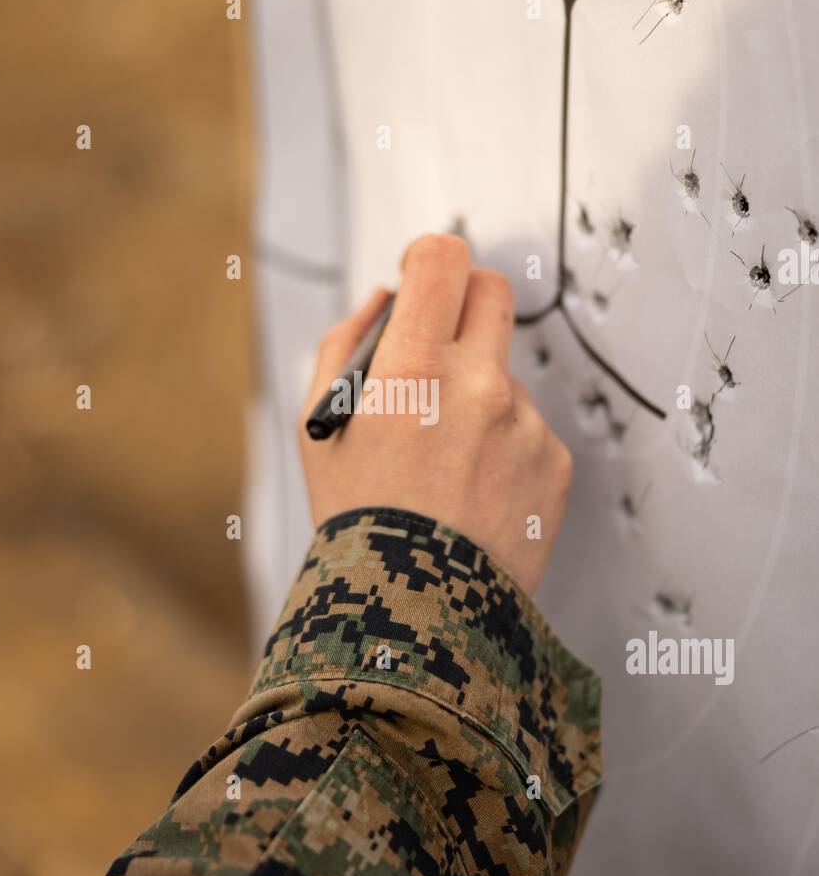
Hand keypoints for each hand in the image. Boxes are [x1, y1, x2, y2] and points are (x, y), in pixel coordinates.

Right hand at [298, 233, 572, 597]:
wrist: (415, 616)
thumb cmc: (355, 521)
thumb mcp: (320, 430)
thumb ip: (346, 346)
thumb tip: (386, 298)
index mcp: (413, 367)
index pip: (443, 259)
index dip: (428, 259)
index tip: (420, 278)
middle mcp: (480, 384)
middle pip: (491, 292)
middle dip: (463, 304)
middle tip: (438, 347)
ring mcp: (525, 424)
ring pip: (504, 373)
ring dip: (478, 395)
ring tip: (443, 467)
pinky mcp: (554, 462)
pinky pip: (528, 428)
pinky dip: (503, 448)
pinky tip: (473, 495)